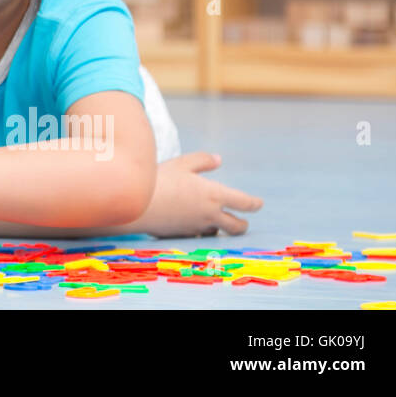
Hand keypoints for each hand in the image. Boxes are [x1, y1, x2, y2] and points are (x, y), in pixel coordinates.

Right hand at [134, 152, 262, 237]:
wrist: (136, 204)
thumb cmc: (159, 179)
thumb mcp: (181, 164)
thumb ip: (202, 161)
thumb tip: (219, 160)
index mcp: (214, 194)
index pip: (244, 203)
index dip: (254, 204)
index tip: (258, 204)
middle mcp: (210, 214)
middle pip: (237, 227)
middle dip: (242, 225)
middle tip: (241, 222)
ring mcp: (197, 228)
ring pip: (217, 232)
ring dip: (218, 227)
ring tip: (213, 221)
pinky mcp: (184, 236)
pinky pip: (198, 236)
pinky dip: (199, 232)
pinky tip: (190, 224)